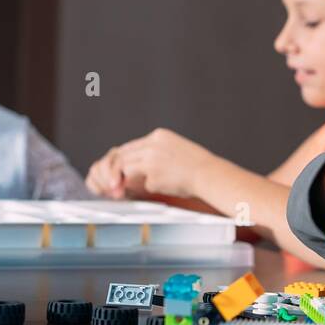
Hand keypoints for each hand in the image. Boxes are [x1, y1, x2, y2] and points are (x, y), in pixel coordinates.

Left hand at [86, 128, 208, 199]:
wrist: (210, 175)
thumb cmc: (197, 166)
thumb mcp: (175, 149)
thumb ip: (155, 153)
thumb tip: (136, 164)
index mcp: (159, 136)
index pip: (131, 145)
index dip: (124, 159)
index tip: (120, 170)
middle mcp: (153, 145)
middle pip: (124, 155)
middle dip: (116, 170)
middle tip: (115, 184)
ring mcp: (152, 159)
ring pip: (127, 169)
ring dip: (130, 179)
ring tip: (142, 185)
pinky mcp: (153, 175)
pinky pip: (144, 184)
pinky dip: (152, 187)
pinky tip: (168, 186)